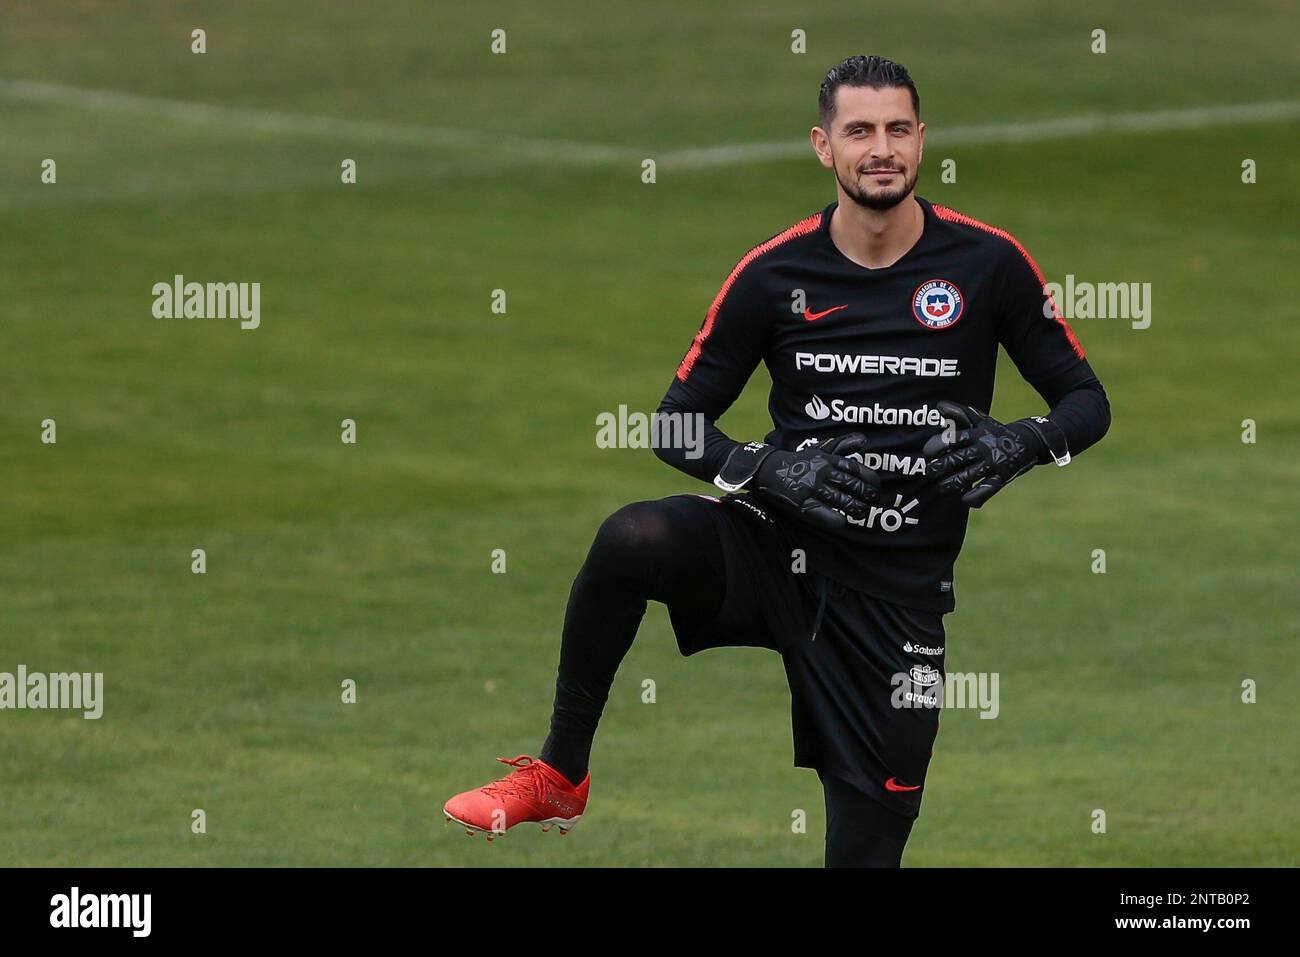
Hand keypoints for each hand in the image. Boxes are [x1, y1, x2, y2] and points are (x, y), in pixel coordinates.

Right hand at [753, 433, 881, 530]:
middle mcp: (822, 472)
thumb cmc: (798, 461)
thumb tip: (863, 440)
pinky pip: (823, 513)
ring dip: (856, 510)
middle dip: (868, 497)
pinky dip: (836, 519)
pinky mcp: (801, 503)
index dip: (871, 481)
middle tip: (873, 504)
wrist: (768, 469)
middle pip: (853, 486)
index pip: (857, 469)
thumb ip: (842, 446)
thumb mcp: (820, 449)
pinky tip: (843, 521)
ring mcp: (812, 487)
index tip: (877, 489)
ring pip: (842, 501)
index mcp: (828, 459)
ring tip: (862, 514)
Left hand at [922, 400, 1039, 507]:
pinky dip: (973, 497)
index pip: (954, 439)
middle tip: (929, 472)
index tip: (927, 452)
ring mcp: (993, 464)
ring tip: (941, 487)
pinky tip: (963, 499)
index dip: (938, 445)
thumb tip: (940, 405)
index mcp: (977, 434)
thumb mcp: (981, 421)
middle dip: (939, 468)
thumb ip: (960, 413)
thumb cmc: (996, 432)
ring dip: (950, 485)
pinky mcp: (1002, 477)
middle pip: (957, 460)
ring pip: (967, 477)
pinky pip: (986, 490)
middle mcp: (984, 448)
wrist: (1028, 441)